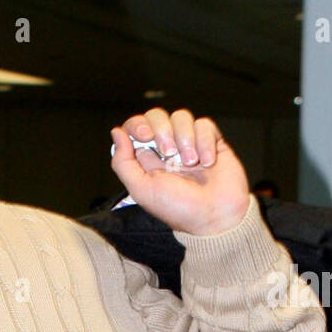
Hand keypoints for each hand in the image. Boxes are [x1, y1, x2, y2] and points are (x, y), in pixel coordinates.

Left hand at [110, 108, 250, 235]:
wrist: (215, 215)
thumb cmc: (177, 208)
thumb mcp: (141, 190)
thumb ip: (123, 163)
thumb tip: (116, 132)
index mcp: (146, 158)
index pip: (135, 126)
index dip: (137, 124)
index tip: (145, 137)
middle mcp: (167, 148)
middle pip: (157, 115)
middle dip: (162, 130)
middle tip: (169, 152)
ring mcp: (189, 143)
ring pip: (181, 116)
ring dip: (185, 138)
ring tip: (191, 163)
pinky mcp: (211, 141)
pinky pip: (204, 124)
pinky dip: (205, 142)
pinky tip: (207, 162)